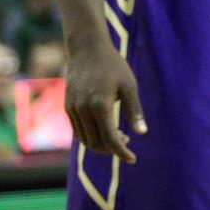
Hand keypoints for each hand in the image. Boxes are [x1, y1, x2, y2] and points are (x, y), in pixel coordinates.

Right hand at [64, 40, 146, 163]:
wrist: (87, 50)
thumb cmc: (113, 66)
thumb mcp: (130, 86)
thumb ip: (135, 111)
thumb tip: (142, 133)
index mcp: (100, 106)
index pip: (110, 139)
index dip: (121, 152)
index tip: (132, 159)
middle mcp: (83, 110)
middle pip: (96, 143)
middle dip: (112, 149)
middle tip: (127, 142)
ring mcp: (72, 109)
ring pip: (85, 140)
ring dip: (101, 144)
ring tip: (119, 135)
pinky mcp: (68, 107)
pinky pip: (78, 131)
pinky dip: (90, 136)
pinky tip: (104, 128)